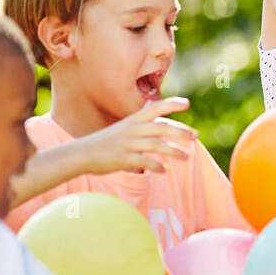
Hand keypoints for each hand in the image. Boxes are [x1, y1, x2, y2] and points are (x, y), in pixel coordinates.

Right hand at [76, 97, 196, 174]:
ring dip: (174, 151)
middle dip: (180, 131)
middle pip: (161, 127)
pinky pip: (144, 162)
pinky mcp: (122, 159)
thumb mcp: (122, 126)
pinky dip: (156, 166)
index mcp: (132, 120)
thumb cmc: (104, 142)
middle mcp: (131, 129)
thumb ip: (139, 118)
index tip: (187, 103)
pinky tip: (164, 171)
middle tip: (195, 137)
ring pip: (156, 144)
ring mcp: (127, 144)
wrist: (80, 154)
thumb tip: (152, 104)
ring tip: (187, 158)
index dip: (171, 104)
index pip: (154, 108)